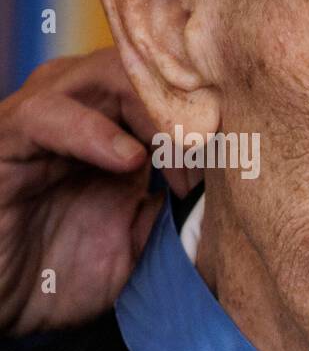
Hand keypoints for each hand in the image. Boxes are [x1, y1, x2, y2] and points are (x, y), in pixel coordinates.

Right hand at [0, 49, 193, 335]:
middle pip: (144, 73)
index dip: (210, 115)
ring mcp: (40, 126)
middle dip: (188, 107)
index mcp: (118, 140)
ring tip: (181, 152)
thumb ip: (170, 215)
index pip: (169, 93)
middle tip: (218, 151)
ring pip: (98, 76)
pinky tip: (128, 159)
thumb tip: (215, 191)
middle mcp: (81, 121)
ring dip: (150, 109)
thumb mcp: (135, 250)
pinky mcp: (4, 143)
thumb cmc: (58, 278)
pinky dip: (90, 130)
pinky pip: (42, 115)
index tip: (242, 155)